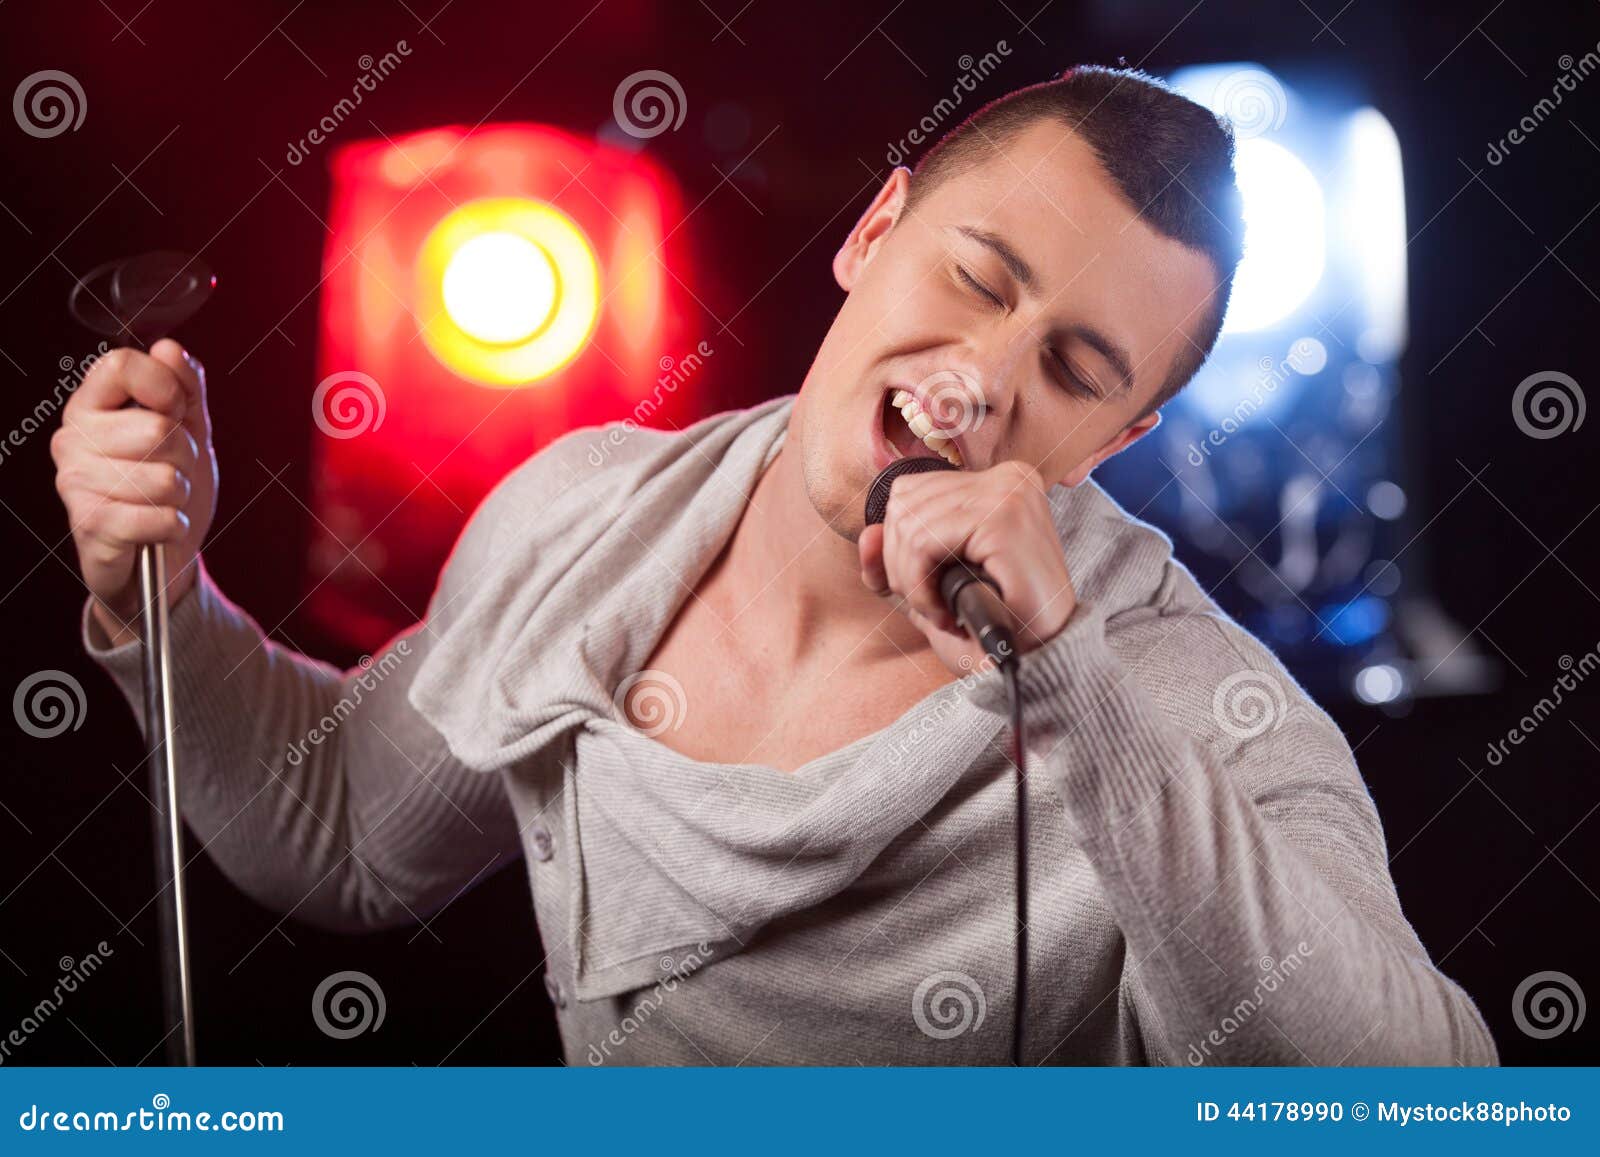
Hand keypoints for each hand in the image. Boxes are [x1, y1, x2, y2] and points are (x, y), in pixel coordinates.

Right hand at [51, 340, 217, 645]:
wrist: (162, 555)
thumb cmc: (169, 490)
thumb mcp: (188, 432)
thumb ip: (185, 388)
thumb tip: (169, 348)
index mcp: (92, 407)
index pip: (121, 365)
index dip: (166, 386)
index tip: (177, 410)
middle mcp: (73, 439)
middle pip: (155, 427)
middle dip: (184, 455)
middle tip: (172, 471)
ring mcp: (76, 482)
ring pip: (164, 476)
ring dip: (180, 494)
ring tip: (163, 500)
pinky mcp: (91, 524)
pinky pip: (161, 516)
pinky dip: (175, 524)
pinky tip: (161, 526)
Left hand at [858, 459, 1077, 676]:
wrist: (1047, 661)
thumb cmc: (997, 626)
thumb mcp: (933, 589)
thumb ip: (896, 560)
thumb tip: (867, 533)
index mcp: (996, 483)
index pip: (910, 492)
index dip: (897, 547)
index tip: (922, 590)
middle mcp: (1007, 477)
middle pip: (903, 504)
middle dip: (900, 566)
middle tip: (931, 607)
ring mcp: (1008, 492)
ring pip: (909, 524)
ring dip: (911, 582)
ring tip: (941, 613)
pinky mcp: (1004, 517)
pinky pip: (924, 542)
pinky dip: (920, 586)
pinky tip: (945, 613)